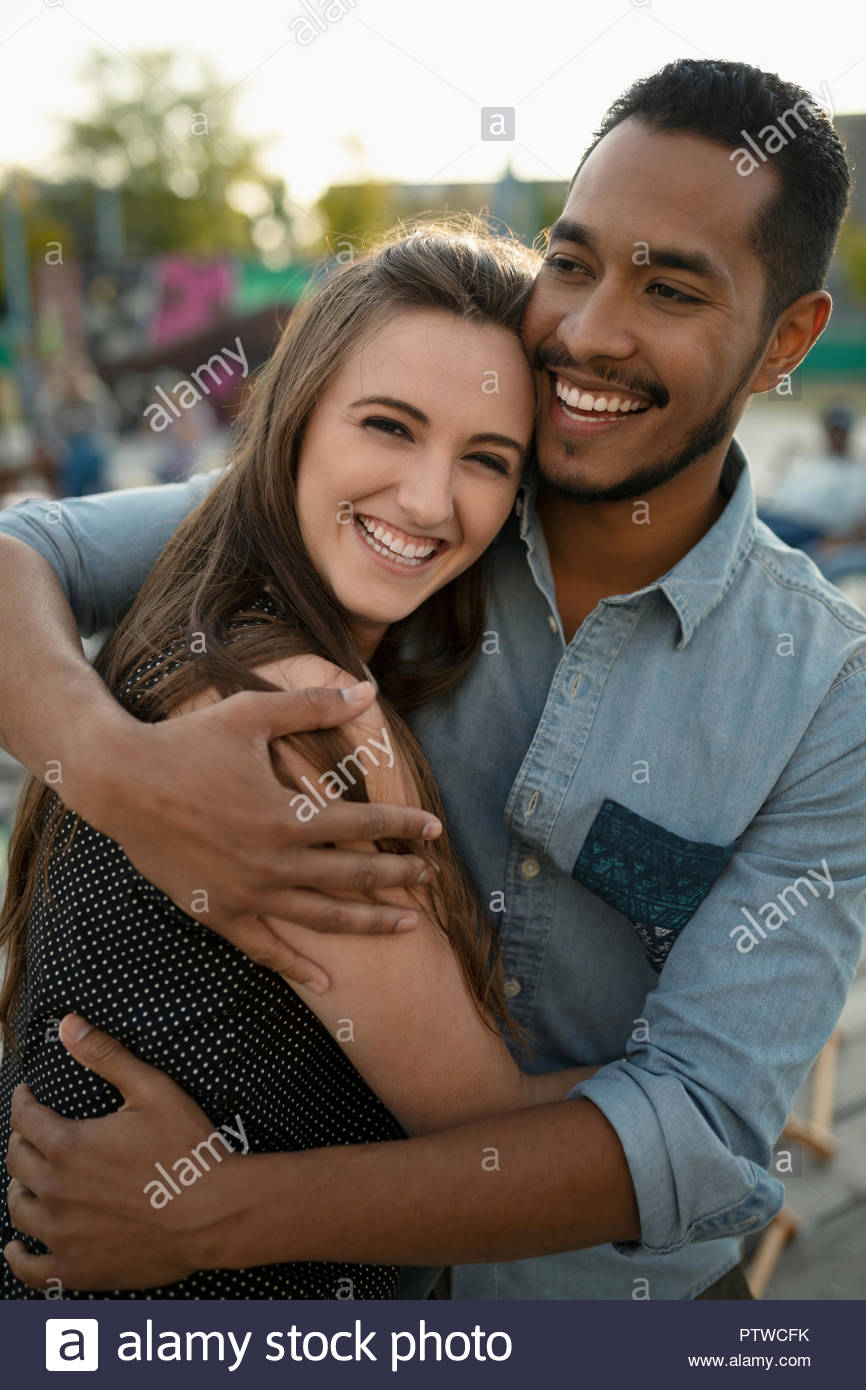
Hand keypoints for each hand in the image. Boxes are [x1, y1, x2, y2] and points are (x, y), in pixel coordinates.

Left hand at [4, 1016, 230, 1291]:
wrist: (215, 1212)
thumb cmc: (188, 1149)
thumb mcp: (152, 1090)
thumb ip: (105, 1055)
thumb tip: (67, 1023)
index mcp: (69, 1146)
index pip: (24, 1119)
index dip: (22, 1101)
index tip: (27, 1095)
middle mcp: (56, 1191)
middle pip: (17, 1162)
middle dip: (21, 1141)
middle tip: (32, 1134)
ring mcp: (63, 1234)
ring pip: (19, 1209)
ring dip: (20, 1189)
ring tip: (30, 1180)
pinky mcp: (77, 1268)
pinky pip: (31, 1268)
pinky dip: (18, 1257)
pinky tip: (16, 1248)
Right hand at [65, 681, 441, 987]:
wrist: (120, 782)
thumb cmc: (186, 742)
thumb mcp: (252, 713)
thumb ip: (313, 706)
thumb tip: (368, 690)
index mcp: (289, 816)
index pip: (365, 825)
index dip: (404, 827)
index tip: (435, 830)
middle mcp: (275, 863)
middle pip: (353, 877)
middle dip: (398, 877)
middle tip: (430, 876)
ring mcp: (247, 894)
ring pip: (322, 918)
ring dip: (368, 923)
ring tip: (406, 926)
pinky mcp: (219, 912)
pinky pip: (266, 949)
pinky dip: (298, 967)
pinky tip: (326, 981)